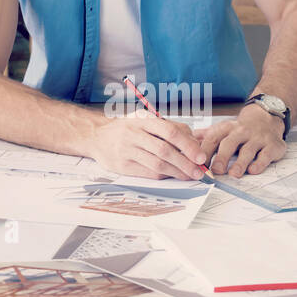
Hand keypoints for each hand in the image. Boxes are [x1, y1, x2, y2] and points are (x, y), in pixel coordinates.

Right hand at [90, 113, 207, 180]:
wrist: (96, 136)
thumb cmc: (126, 128)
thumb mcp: (145, 120)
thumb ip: (169, 127)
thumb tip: (193, 140)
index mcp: (142, 120)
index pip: (169, 131)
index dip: (188, 144)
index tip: (200, 155)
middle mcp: (134, 134)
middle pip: (165, 150)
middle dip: (186, 162)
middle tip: (199, 170)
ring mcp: (127, 150)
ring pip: (157, 164)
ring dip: (177, 172)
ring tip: (189, 175)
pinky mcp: (123, 166)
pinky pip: (148, 173)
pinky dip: (164, 176)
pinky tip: (172, 176)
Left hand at [194, 104, 286, 177]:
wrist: (265, 118)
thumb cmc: (240, 129)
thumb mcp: (222, 130)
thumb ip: (204, 138)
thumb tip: (183, 144)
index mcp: (225, 129)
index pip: (212, 139)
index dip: (205, 152)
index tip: (198, 164)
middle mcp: (241, 132)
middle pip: (229, 144)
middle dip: (222, 157)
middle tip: (215, 170)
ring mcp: (257, 139)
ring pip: (247, 150)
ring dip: (240, 163)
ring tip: (234, 174)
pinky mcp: (271, 146)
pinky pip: (265, 155)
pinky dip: (259, 163)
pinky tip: (253, 170)